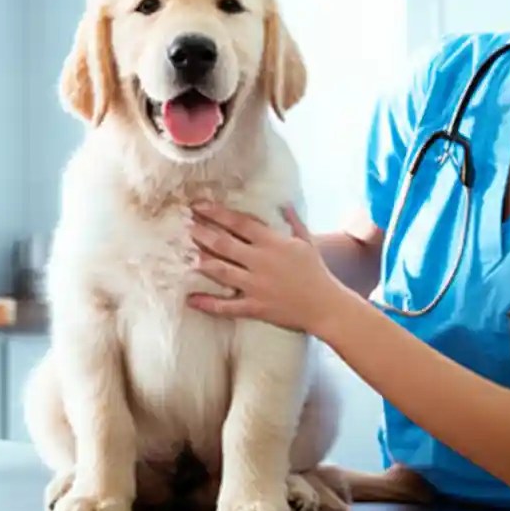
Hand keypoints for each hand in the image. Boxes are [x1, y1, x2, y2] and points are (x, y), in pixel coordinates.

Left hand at [187, 201, 346, 334]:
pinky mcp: (255, 307)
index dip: (217, 213)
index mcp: (272, 243)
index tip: (198, 205)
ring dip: (201, 261)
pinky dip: (208, 303)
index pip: (239, 223)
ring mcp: (256, 285)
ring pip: (221, 271)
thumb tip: (284, 204)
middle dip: (202, 232)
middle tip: (183, 224)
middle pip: (224, 243)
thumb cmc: (317, 273)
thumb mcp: (307, 242)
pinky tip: (190, 299)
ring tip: (182, 254)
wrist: (327, 306)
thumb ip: (293, 222)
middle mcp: (261, 261)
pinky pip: (227, 306)